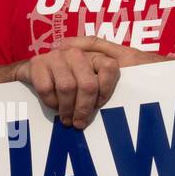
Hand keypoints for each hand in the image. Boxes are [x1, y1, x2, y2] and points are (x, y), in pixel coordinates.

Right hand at [14, 37, 163, 127]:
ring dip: (67, 109)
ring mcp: (55, 56)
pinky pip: (47, 88)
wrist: (30, 72)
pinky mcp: (36, 63)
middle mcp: (76, 52)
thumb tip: (144, 84)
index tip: (101, 105)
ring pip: (67, 87)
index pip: (109, 68)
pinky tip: (53, 106)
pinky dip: (51, 103)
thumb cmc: (69, 81)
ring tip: (66, 119)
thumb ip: (113, 81)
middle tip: (79, 122)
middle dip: (84, 108)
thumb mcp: (98, 80)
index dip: (106, 90)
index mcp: (94, 54)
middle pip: (88, 83)